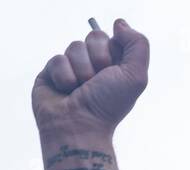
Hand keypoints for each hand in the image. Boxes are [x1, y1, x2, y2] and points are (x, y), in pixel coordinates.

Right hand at [32, 19, 149, 141]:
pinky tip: (66, 92)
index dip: (114, 50)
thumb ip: (137, 44)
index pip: (113, 37)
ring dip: (81, 70)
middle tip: (97, 80)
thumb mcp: (135, 76)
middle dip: (98, 58)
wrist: (79, 127)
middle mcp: (95, 65)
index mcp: (116, 66)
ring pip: (74, 46)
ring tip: (81, 89)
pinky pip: (57, 59)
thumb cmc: (107, 106)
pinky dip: (64, 76)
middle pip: (94, 36)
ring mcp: (72, 68)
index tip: (113, 69)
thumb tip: (119, 23)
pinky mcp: (51, 73)